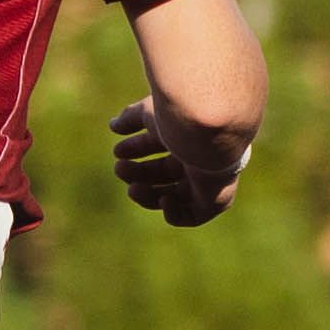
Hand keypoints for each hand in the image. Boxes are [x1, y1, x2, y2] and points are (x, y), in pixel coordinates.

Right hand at [111, 97, 247, 226]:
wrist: (206, 134)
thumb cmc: (179, 119)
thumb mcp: (149, 114)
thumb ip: (131, 118)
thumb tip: (113, 125)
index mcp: (188, 136)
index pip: (160, 147)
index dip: (136, 149)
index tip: (117, 151)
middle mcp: (200, 158)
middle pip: (163, 173)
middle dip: (138, 172)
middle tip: (119, 168)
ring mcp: (208, 180)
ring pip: (173, 195)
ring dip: (148, 195)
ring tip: (133, 189)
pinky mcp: (215, 200)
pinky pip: (192, 216)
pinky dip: (173, 212)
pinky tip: (164, 198)